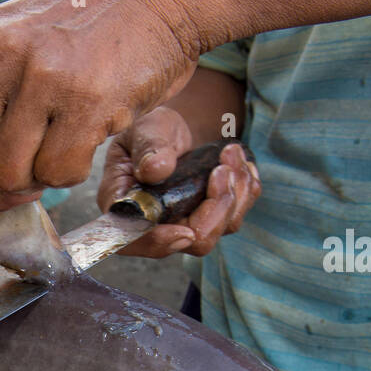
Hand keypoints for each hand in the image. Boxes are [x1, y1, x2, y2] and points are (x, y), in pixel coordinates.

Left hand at [0, 0, 203, 216]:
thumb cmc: (96, 27)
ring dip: (38, 181)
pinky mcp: (86, 101)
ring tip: (62, 151)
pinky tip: (88, 141)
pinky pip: (58, 173)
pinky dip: (73, 173)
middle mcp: (0, 53)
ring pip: (10, 174)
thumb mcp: (23, 44)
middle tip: (20, 191)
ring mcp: (42, 75)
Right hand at [97, 107, 259, 256]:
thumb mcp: (145, 129)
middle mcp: (153, 226)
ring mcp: (183, 226)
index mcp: (123, 209)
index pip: (134, 240)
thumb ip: (148, 148)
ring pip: (219, 230)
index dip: (159, 242)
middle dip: (216, 206)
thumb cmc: (152, 130)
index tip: (186, 231)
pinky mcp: (208, 221)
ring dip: (235, 191)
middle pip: (189, 241)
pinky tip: (239, 162)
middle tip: (223, 166)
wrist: (175, 131)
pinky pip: (235, 217)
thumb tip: (156, 170)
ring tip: (231, 152)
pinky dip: (246, 189)